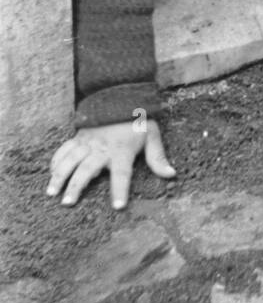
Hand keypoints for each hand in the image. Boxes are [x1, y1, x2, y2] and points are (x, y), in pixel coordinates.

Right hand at [46, 119, 174, 209]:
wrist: (119, 96)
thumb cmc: (137, 120)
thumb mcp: (152, 135)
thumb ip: (158, 157)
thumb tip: (171, 174)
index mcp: (122, 149)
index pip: (122, 173)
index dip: (120, 189)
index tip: (118, 207)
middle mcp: (102, 147)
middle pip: (87, 168)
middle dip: (77, 185)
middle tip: (68, 202)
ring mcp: (87, 142)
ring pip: (70, 160)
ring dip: (60, 176)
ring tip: (52, 193)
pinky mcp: (78, 137)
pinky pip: (63, 149)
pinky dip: (56, 161)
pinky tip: (51, 175)